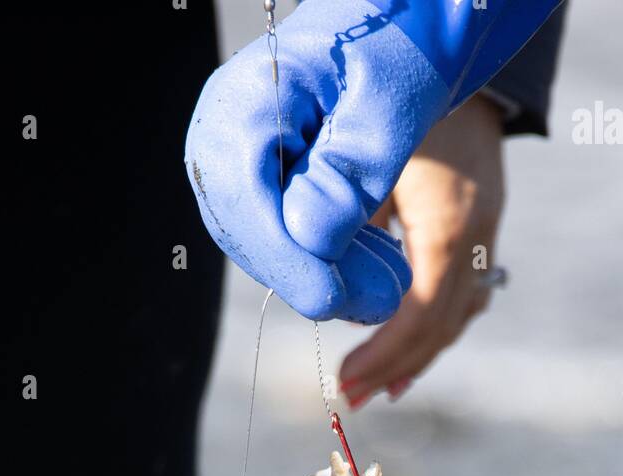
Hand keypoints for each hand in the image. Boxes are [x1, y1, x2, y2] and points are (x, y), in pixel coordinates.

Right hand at [185, 0, 450, 324]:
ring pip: (266, 245)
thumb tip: (309, 240)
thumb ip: (347, 174)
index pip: (245, 199)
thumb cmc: (398, 50)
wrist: (399, 25)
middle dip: (314, 276)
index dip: (286, 260)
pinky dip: (327, 262)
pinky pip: (282, 239)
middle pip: (248, 231)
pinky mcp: (260, 186)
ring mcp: (236, 162)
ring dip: (327, 275)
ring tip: (391, 281)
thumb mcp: (387, 106)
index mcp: (245, 98)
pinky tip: (375, 263)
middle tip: (386, 298)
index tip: (331, 301)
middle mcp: (223, 132)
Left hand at [339, 95, 506, 407]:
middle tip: (351, 399)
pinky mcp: (482, 225)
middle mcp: (478, 232)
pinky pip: (463, 293)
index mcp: (450, 220)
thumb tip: (324, 284)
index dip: (382, 355)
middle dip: (396, 367)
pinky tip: (409, 354)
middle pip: (441, 326)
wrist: (458, 48)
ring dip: (417, 356)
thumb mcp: (365, 154)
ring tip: (379, 389)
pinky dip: (434, 328)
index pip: (419, 313)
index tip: (345, 380)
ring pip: (457, 315)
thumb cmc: (406, 100)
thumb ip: (345, 218)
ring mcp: (487, 230)